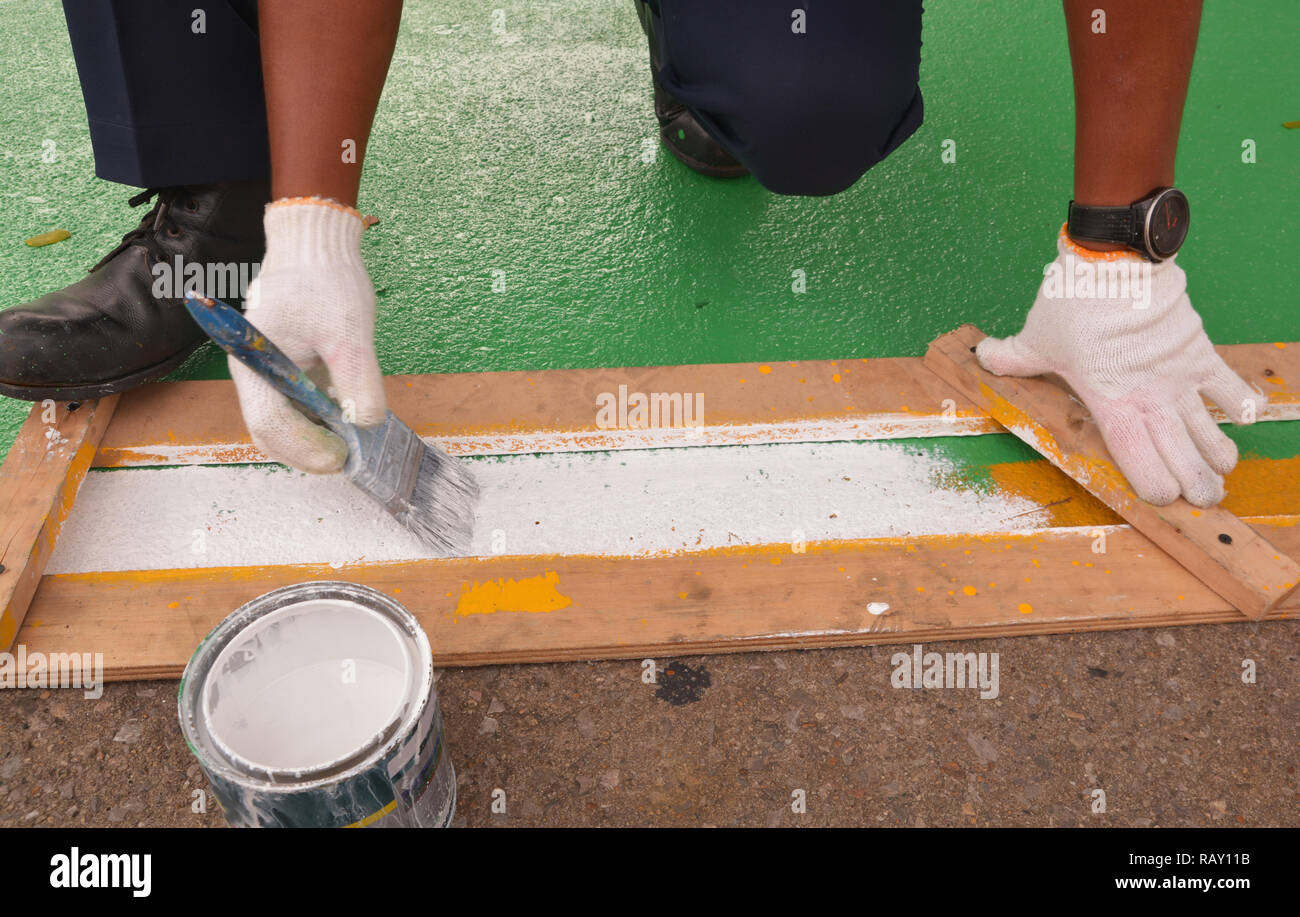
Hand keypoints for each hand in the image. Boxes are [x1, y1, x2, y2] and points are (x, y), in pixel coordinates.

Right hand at [229, 198, 386, 472]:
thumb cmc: (325, 280)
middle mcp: (254, 373)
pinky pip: (298, 407)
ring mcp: (268, 373)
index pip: (270, 424)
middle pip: (272, 432)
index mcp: (255, 363)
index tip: (341, 457)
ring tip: (352, 441)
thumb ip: (357, 378)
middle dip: (308, 451)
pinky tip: (348, 419)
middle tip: (349, 456)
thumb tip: (366, 423)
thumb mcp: (348, 330)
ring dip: (315, 438)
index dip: (306, 448)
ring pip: (285, 423)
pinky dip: (320, 421)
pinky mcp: (286, 370)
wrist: (316, 245)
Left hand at [977, 230, 1263, 507]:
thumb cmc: (1073, 303)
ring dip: (1217, 451)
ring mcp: (1178, 375)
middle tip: (1206, 499)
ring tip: (1224, 469)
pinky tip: (1248, 418)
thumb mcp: (1035, 339)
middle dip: (1195, 480)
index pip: (1137, 457)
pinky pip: (1228, 382)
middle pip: (1180, 452)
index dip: (1151, 481)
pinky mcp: (1199, 349)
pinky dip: (1241, 400)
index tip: (1161, 496)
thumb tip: (983, 357)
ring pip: (1207, 426)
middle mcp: (1150, 396)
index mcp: (1110, 403)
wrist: (1115, 260)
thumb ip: (1012, 357)